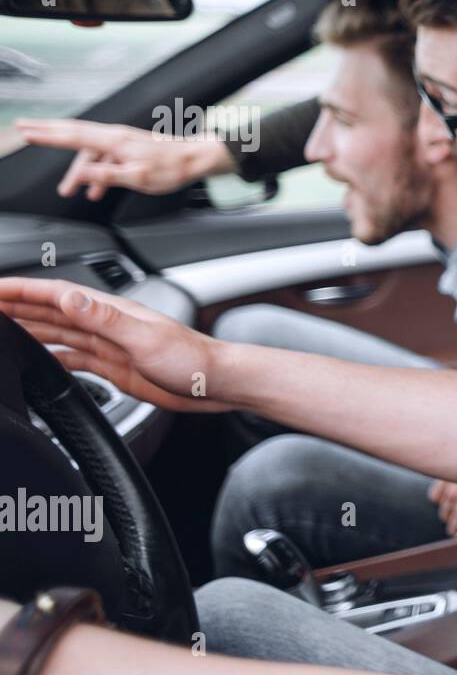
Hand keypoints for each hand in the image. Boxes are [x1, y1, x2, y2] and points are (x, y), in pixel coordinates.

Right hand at [0, 277, 231, 412]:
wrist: (218, 384)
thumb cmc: (193, 359)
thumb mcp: (144, 337)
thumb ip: (104, 318)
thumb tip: (69, 297)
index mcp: (112, 312)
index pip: (56, 294)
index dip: (22, 290)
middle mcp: (107, 325)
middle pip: (51, 311)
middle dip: (16, 307)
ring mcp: (111, 346)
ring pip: (59, 333)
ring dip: (29, 329)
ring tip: (2, 329)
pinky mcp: (116, 367)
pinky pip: (75, 358)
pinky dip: (52, 357)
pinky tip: (38, 359)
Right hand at [17, 118, 233, 199]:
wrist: (196, 159)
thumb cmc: (172, 168)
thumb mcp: (138, 177)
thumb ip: (107, 175)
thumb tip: (81, 174)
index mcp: (114, 141)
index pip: (72, 135)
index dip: (46, 134)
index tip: (25, 130)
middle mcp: (115, 136)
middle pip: (74, 133)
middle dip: (48, 133)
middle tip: (24, 129)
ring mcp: (122, 142)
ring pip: (90, 153)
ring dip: (78, 171)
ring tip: (68, 191)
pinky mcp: (129, 149)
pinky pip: (105, 160)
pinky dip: (97, 173)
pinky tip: (96, 191)